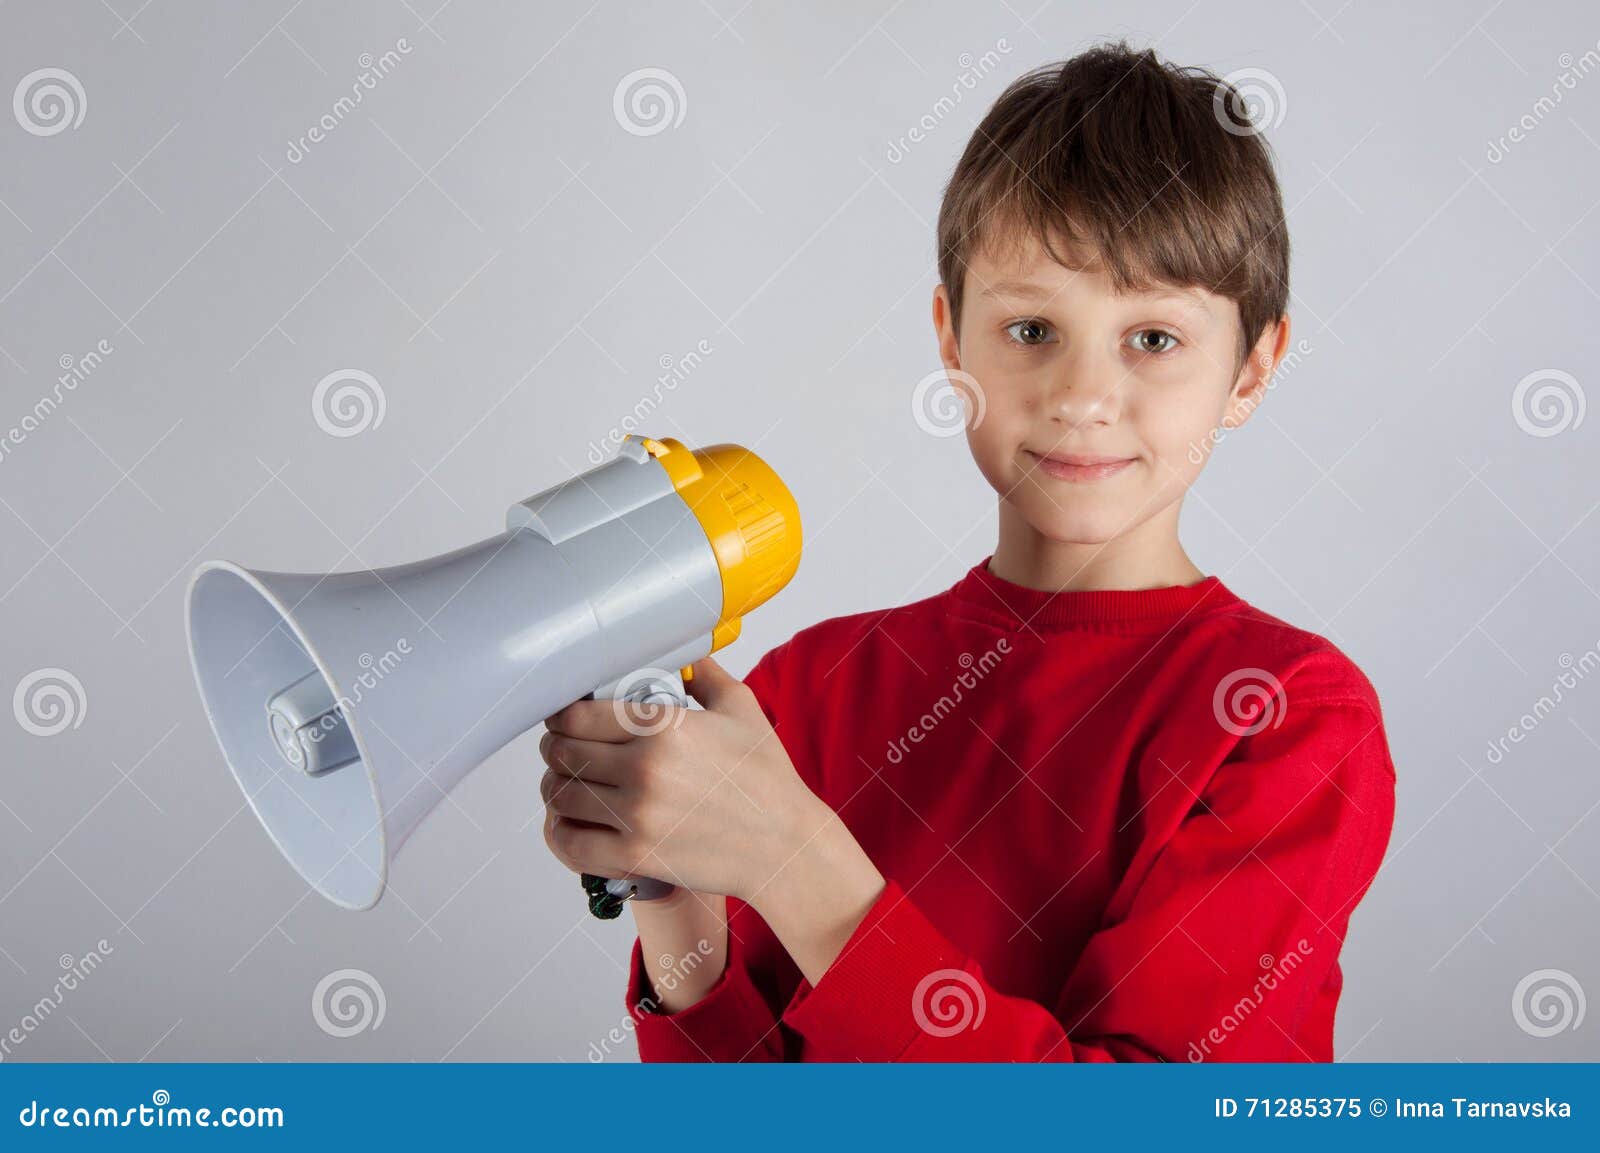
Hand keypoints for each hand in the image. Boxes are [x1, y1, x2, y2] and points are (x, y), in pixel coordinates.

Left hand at [538, 656, 820, 902]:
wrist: (784, 845)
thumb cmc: (765, 778)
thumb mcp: (741, 709)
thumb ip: (703, 673)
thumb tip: (681, 649)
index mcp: (664, 726)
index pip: (576, 715)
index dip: (561, 716)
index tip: (565, 719)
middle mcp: (644, 768)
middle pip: (561, 753)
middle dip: (557, 750)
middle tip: (565, 750)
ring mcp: (636, 815)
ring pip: (560, 796)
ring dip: (557, 789)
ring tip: (569, 785)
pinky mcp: (635, 855)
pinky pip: (570, 843)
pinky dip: (560, 833)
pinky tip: (571, 824)